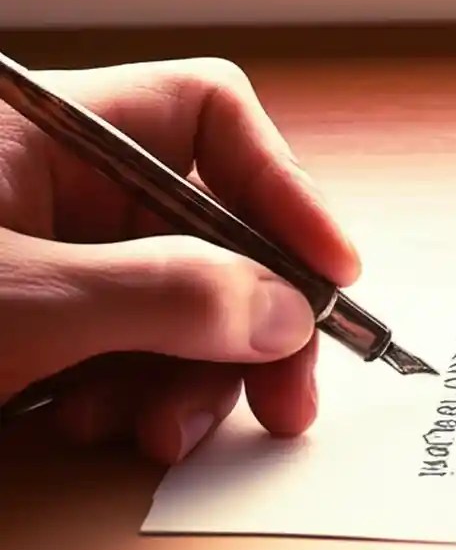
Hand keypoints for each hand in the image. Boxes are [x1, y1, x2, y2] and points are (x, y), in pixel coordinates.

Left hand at [0, 57, 359, 461]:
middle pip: (215, 234)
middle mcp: (65, 187)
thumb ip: (162, 296)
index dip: (282, 187)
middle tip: (285, 397)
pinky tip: (105, 431)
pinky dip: (141, 401)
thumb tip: (287, 313)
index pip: (208, 116)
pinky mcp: (51, 330)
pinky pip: (138, 357)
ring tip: (161, 434)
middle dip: (252, 326)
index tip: (330, 270)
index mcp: (49, 132)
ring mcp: (61, 261)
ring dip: (194, 383)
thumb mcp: (22, 300)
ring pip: (186, 311)